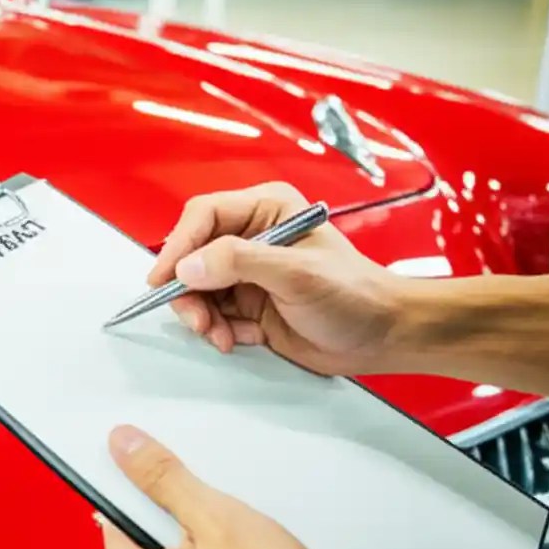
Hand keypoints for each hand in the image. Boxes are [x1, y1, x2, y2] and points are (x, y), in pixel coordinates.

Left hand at [100, 425, 351, 548]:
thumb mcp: (215, 519)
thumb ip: (163, 480)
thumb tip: (124, 445)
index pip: (115, 518)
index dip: (143, 490)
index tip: (165, 478)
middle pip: (140, 534)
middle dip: (172, 516)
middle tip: (210, 519)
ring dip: (191, 534)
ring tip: (227, 542)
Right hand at [150, 182, 403, 376]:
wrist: (382, 337)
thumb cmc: (356, 295)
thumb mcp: (297, 274)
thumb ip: (240, 262)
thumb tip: (189, 265)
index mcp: (267, 209)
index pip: (204, 216)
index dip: (179, 245)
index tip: (165, 277)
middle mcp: (252, 236)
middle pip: (192, 255)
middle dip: (189, 291)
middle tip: (197, 320)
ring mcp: (248, 272)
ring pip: (196, 289)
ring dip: (202, 316)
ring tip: (220, 335)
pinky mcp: (247, 303)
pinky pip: (212, 314)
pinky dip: (218, 330)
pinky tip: (242, 338)